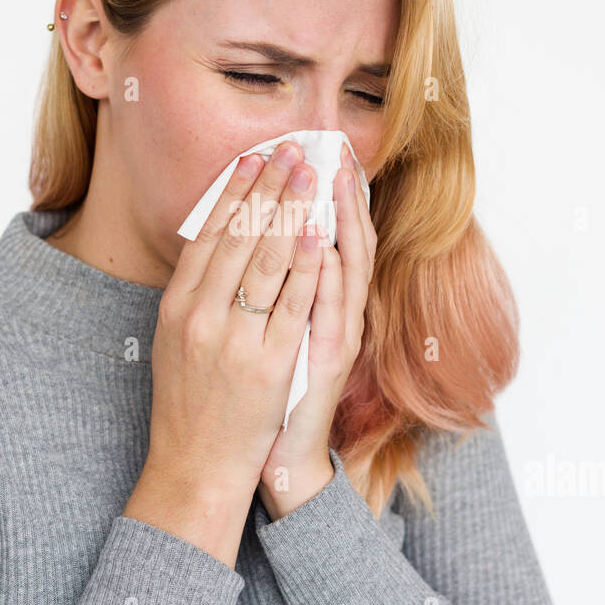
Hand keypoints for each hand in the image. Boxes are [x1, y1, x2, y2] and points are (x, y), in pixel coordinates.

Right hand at [126, 139, 324, 567]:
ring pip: (266, 261)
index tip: (253, 159)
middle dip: (268, 188)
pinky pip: (291, 304)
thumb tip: (211, 243)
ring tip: (310, 174)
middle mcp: (201, 317)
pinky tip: (318, 232)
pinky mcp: (267, 363)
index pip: (208, 236)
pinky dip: (305, 265)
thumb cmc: (188, 402)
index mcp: (176, 308)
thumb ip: (193, 295)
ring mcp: (235, 340)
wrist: (195, 465)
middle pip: (239, 239)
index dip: (233, 193)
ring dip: (290, 211)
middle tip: (290, 150)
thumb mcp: (175, 342)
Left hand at [258, 140, 377, 520]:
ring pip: (346, 266)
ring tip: (332, 176)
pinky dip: (328, 270)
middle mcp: (340, 315)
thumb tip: (258, 238)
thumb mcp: (276, 331)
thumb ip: (278, 288)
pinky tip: (325, 238)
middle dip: (337, 194)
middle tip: (331, 149)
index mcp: (326, 304)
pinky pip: (330, 306)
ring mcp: (338, 336)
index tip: (322, 153)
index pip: (335, 236)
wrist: (282, 456)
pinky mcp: (328, 360)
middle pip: (346, 242)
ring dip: (339, 219)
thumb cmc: (271, 393)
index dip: (332, 196)